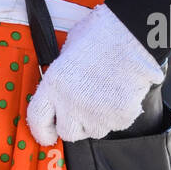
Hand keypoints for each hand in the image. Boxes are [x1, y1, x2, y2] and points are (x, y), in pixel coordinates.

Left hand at [26, 3, 164, 145]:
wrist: (132, 35)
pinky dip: (116, 114)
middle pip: (67, 132)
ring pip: (93, 132)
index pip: (37, 120)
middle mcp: (72, 103)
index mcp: (54, 85)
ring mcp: (96, 113)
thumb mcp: (68, 49)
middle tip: (81, 109)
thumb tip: (61, 86)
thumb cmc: (102, 35)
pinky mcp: (119, 117)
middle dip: (73, 124)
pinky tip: (118, 94)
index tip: (47, 134)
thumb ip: (61, 74)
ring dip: (95, 120)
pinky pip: (115, 125)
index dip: (41, 131)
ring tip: (103, 95)